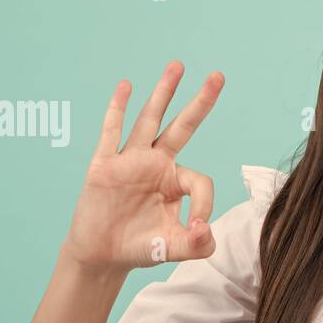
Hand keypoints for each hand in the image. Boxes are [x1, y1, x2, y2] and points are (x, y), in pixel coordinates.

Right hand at [62, 60, 223, 272]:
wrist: (103, 255)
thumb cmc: (142, 248)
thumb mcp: (175, 249)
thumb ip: (198, 244)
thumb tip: (205, 228)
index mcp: (176, 182)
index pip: (200, 181)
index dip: (205, 204)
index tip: (198, 228)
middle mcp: (157, 165)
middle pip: (183, 127)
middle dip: (200, 102)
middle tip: (219, 76)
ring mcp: (130, 161)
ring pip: (150, 120)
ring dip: (163, 93)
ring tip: (178, 66)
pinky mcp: (105, 165)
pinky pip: (111, 133)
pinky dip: (117, 109)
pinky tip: (125, 86)